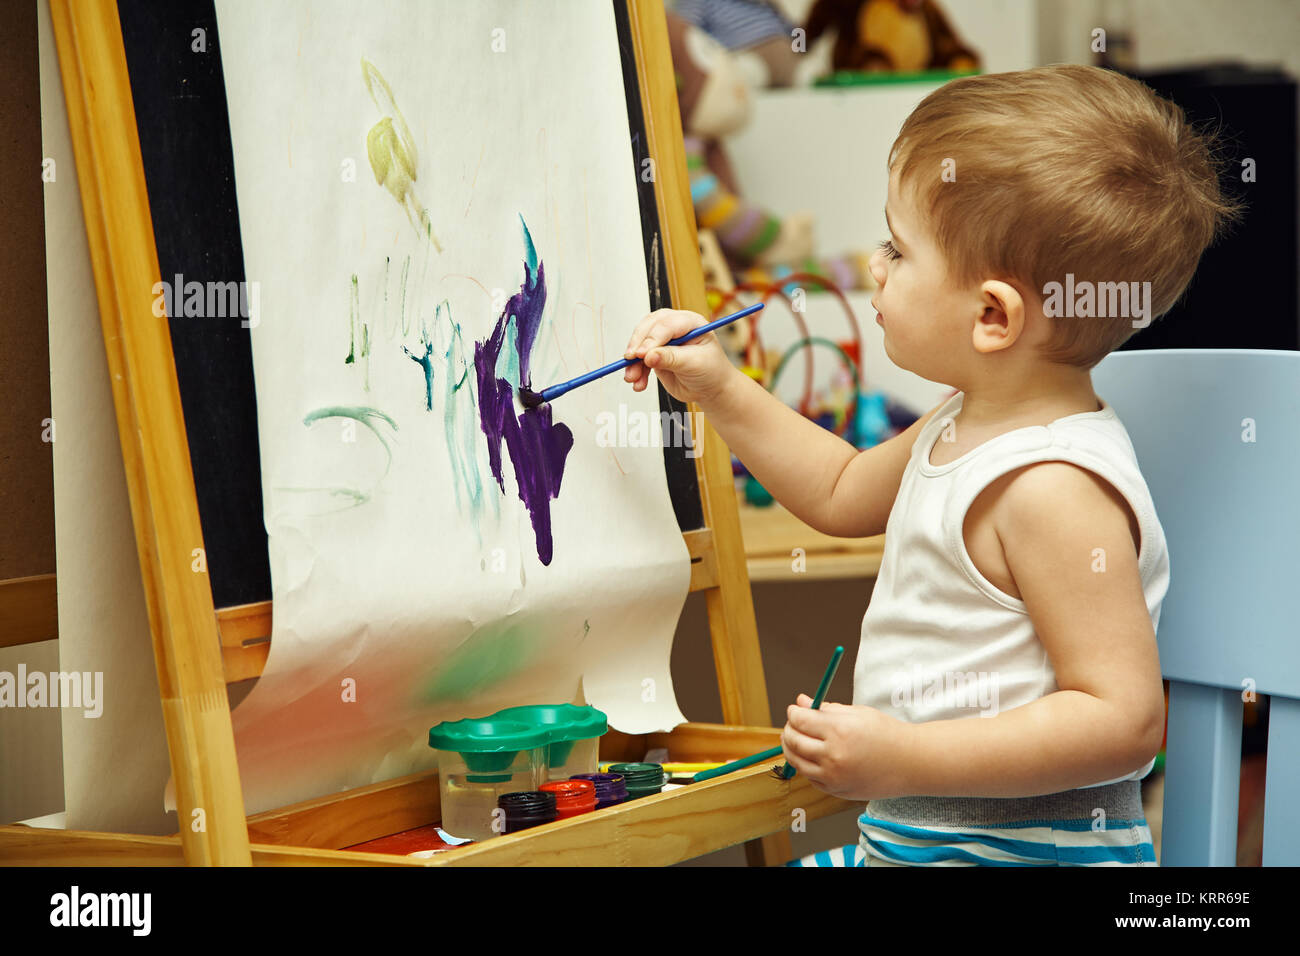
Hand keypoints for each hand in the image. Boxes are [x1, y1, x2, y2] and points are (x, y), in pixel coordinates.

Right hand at [622, 308, 736, 405]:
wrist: (710, 389)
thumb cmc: (711, 372)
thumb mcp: (695, 364)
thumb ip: (671, 358)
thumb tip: (649, 356)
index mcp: (690, 322)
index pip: (667, 324)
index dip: (652, 338)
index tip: (642, 354)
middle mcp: (675, 327)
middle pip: (649, 327)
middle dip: (638, 345)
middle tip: (631, 360)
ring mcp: (664, 340)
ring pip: (640, 343)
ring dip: (633, 361)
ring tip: (633, 378)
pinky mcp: (655, 353)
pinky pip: (639, 359)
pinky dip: (635, 370)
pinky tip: (638, 382)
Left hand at [780, 693, 910, 800]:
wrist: (910, 763)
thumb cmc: (886, 734)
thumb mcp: (857, 713)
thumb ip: (825, 709)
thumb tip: (801, 702)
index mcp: (839, 731)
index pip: (800, 720)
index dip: (793, 713)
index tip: (794, 710)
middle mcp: (834, 756)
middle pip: (794, 741)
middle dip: (789, 729)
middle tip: (793, 723)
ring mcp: (834, 777)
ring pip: (797, 762)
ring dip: (791, 748)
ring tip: (797, 739)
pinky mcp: (836, 791)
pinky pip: (810, 777)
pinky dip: (806, 766)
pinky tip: (813, 756)